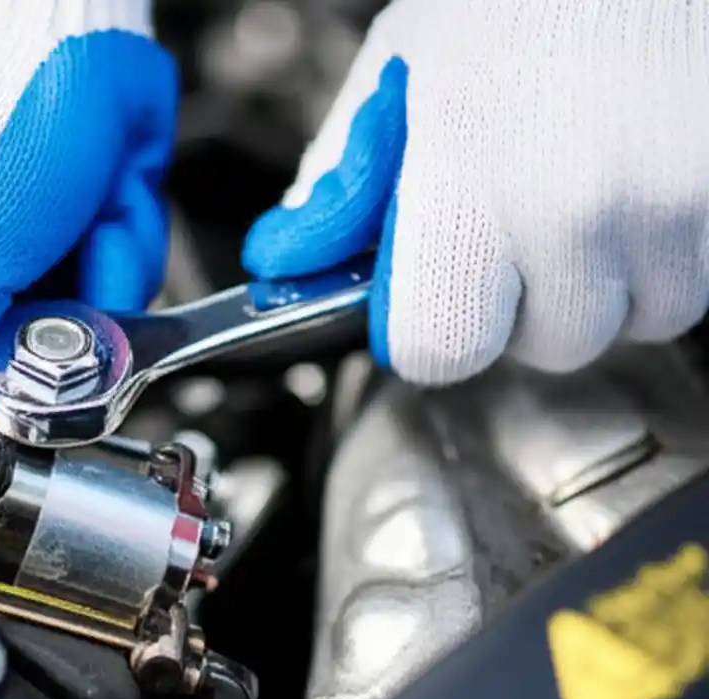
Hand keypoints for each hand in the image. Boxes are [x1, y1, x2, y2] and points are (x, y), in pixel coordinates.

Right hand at [0, 0, 174, 477]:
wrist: (65, 14)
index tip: (19, 359)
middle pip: (17, 377)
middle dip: (65, 323)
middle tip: (59, 261)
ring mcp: (2, 262)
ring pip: (77, 334)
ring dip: (102, 272)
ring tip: (80, 206)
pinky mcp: (59, 236)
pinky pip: (110, 284)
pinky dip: (123, 238)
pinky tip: (103, 191)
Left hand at [243, 0, 708, 382]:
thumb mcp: (393, 84)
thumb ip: (343, 191)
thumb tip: (294, 264)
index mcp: (468, 181)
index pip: (439, 349)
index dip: (430, 332)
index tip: (430, 304)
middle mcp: (576, 207)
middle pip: (549, 347)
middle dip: (526, 306)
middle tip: (515, 227)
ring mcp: (672, 205)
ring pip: (639, 321)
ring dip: (605, 283)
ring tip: (579, 194)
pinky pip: (698, 280)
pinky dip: (668, 252)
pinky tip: (634, 183)